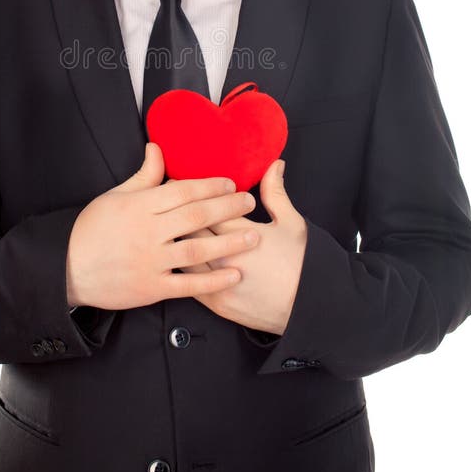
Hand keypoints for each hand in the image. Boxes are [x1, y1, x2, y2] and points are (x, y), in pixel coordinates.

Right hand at [65, 143, 258, 309]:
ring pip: (197, 249)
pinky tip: (233, 275)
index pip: (183, 191)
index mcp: (141, 206)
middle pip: (196, 216)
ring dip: (229, 242)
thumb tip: (158, 148)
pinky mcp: (151, 287)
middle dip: (228, 208)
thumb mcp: (115, 196)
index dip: (210, 186)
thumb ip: (143, 175)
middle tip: (249, 203)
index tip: (231, 184)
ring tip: (252, 237)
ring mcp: (151, 261)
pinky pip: (187, 284)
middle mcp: (149, 232)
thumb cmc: (91, 229)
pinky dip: (212, 281)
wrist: (67, 268)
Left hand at [178, 159, 306, 335]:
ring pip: (183, 256)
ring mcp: (217, 282)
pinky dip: (180, 267)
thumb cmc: (301, 263)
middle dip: (177, 214)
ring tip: (163, 228)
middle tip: (164, 202)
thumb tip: (274, 164)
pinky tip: (173, 257)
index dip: (190, 194)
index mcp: (240, 233)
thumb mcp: (291, 222)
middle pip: (189, 229)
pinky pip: (188, 282)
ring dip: (175, 241)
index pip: (205, 207)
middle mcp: (224, 256)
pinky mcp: (215, 302)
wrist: (308, 307)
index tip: (178, 182)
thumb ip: (276, 192)